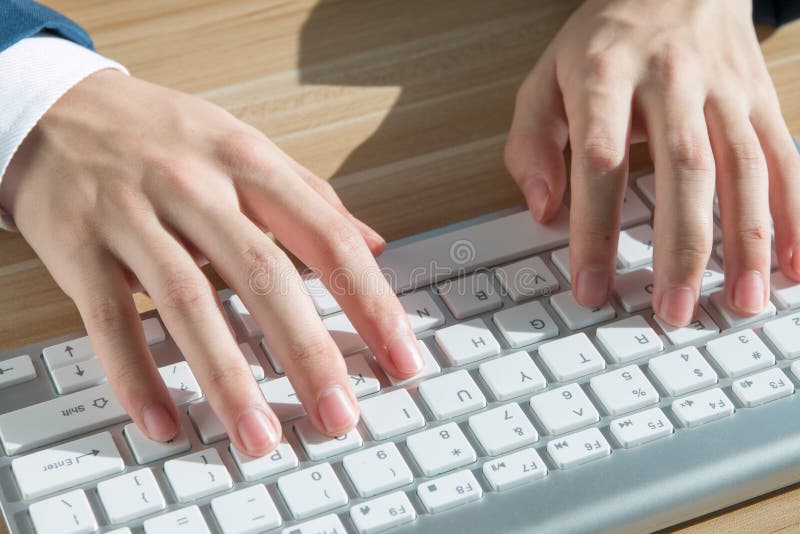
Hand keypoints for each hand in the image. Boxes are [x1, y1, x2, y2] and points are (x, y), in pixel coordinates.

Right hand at [0, 70, 423, 455]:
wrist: (52, 109)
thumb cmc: (162, 135)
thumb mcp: (242, 144)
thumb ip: (311, 195)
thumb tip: (375, 243)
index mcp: (248, 161)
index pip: (327, 235)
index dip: (370, 300)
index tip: (399, 356)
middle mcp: (195, 185)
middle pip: (264, 275)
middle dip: (308, 352)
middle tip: (339, 414)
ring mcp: (133, 215)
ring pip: (189, 302)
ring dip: (227, 378)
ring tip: (260, 437)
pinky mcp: (78, 246)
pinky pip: (109, 319)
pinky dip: (136, 375)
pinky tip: (164, 421)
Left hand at [506, 0, 799, 325]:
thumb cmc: (604, 40)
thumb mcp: (545, 77)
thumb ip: (531, 142)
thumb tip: (543, 209)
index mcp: (606, 75)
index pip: (600, 160)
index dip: (596, 228)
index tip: (591, 285)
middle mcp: (671, 80)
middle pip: (684, 170)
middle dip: (682, 248)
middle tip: (673, 310)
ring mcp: (724, 89)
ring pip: (743, 168)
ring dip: (748, 241)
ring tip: (741, 301)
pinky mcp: (760, 99)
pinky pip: (784, 158)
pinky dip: (793, 214)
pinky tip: (793, 264)